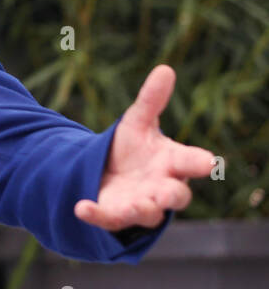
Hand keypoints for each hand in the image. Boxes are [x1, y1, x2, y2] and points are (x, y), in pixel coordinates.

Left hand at [74, 64, 214, 230]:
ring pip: (148, 214)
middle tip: (167, 193)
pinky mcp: (115, 215)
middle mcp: (160, 187)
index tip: (207, 162)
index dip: (198, 162)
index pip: (191, 162)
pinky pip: (108, 220)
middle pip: (176, 195)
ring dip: (142, 210)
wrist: (106, 172)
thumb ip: (151, 100)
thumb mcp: (137, 122)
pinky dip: (96, 215)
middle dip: (172, 195)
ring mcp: (140, 204)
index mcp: (171, 162)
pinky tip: (81, 208)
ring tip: (134, 205)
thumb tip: (165, 68)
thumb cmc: (132, 149)